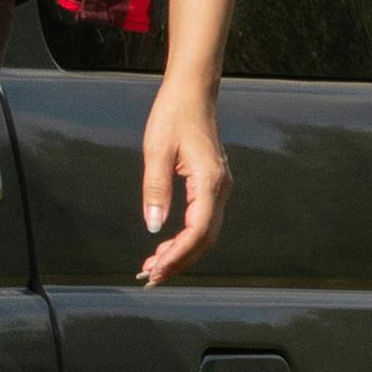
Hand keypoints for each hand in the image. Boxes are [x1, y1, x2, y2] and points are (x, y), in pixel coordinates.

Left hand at [137, 85, 230, 285]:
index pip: (197, 231)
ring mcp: (220, 187)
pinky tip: (165, 246)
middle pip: (204, 239)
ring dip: (182, 253)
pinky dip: (186, 238)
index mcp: (209, 181)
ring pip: (206, 233)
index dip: (177, 255)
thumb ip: (155, 189)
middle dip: (179, 261)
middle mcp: (221, 188)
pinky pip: (204, 221)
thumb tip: (154, 226)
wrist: (192, 93)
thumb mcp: (156, 150)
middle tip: (150, 278)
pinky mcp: (213, 185)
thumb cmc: (173, 116)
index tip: (154, 271)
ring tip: (153, 267)